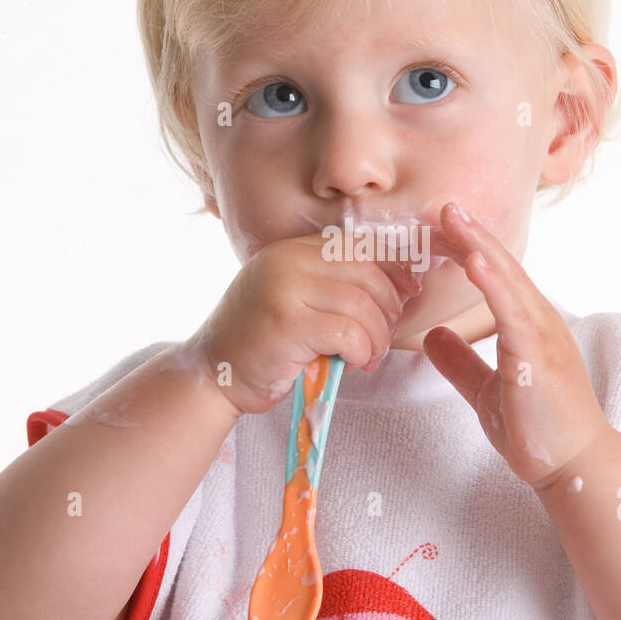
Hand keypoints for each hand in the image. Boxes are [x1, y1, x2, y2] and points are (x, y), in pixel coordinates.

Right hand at [188, 232, 424, 416]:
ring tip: (370, 356)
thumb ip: (330, 286)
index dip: (393, 268)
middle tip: (386, 337)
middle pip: (366, 272)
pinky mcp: (287, 324)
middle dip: (389, 307)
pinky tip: (355, 363)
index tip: (409, 293)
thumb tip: (398, 286)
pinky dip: (362, 351)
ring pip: (361, 305)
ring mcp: (284, 289)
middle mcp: (286, 261)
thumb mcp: (293, 299)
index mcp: (291, 250)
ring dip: (377, 336)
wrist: (211, 374)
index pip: (358, 245)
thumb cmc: (260, 343)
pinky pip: (348, 333)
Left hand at [422, 202, 612, 490]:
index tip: (441, 226)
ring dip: (480, 245)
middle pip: (502, 267)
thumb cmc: (538, 429)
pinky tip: (472, 259)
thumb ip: (462, 362)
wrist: (572, 466)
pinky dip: (493, 283)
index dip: (469, 248)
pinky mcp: (538, 356)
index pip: (496, 277)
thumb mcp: (487, 390)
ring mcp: (542, 336)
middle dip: (473, 234)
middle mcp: (539, 322)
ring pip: (509, 280)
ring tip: (453, 217)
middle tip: (443, 204)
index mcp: (527, 327)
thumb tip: (433, 337)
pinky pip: (512, 312)